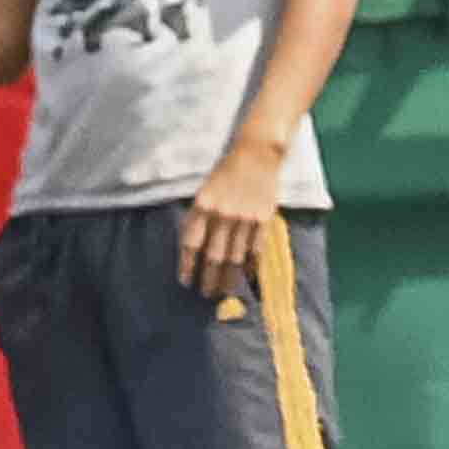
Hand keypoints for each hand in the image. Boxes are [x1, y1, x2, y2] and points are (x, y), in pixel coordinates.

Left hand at [178, 149, 282, 303]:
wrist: (257, 154)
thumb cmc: (226, 171)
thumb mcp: (205, 190)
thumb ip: (200, 216)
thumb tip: (196, 246)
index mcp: (203, 206)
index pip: (191, 243)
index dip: (187, 265)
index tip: (185, 281)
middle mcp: (222, 215)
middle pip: (213, 256)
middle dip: (208, 278)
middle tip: (205, 294)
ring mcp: (245, 218)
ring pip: (235, 257)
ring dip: (228, 278)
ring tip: (224, 292)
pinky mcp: (263, 219)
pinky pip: (255, 248)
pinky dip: (249, 265)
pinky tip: (245, 276)